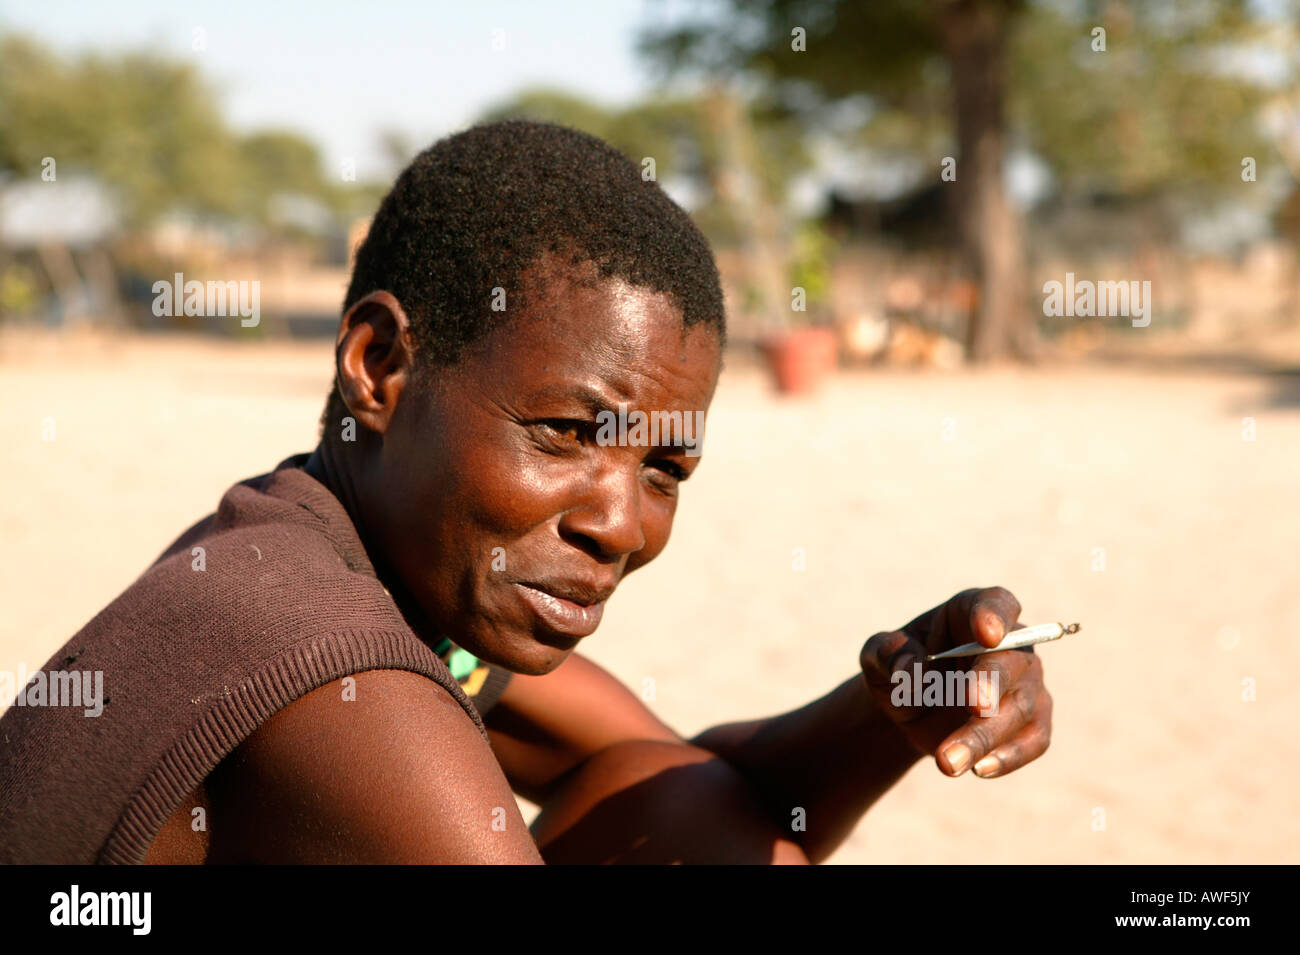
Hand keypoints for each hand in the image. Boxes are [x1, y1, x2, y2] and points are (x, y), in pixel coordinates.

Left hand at [858, 587, 1052, 778]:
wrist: (910, 707)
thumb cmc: (898, 667)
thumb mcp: (876, 655)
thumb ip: (888, 653)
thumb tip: (912, 668)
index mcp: (969, 613)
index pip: (994, 603)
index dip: (994, 616)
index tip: (986, 634)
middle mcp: (1009, 643)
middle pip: (1011, 660)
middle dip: (991, 683)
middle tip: (974, 705)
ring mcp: (1026, 682)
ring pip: (1021, 706)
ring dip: (985, 735)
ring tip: (947, 761)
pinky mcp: (1032, 721)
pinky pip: (1034, 739)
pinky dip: (1010, 756)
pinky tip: (979, 769)